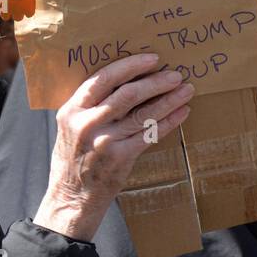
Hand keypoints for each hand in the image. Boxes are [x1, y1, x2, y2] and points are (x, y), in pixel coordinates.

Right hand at [34, 54, 194, 241]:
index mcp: (72, 109)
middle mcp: (87, 123)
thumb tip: (126, 79)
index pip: (103, 78)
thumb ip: (90, 104)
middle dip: (155, 81)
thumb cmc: (73, 157)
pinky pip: (150, 134)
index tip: (152, 59)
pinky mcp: (121, 158)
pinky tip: (181, 112)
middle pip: (128, 93)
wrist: (71, 197)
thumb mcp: (70, 125)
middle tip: (175, 74)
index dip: (130, 66)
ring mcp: (105, 141)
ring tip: (186, 90)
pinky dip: (168, 121)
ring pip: (143, 113)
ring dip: (168, 99)